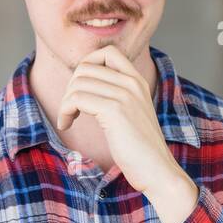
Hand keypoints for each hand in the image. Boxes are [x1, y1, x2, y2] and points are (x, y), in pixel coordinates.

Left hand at [58, 45, 196, 222]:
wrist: (157, 170)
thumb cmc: (141, 149)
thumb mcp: (132, 114)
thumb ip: (116, 96)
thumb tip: (84, 85)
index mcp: (138, 82)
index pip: (107, 52)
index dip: (86, 65)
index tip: (82, 89)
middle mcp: (132, 84)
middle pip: (86, 67)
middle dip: (70, 87)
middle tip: (72, 109)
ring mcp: (125, 95)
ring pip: (78, 82)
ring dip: (65, 102)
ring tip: (68, 119)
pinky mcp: (114, 111)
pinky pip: (77, 98)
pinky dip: (65, 111)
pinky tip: (67, 125)